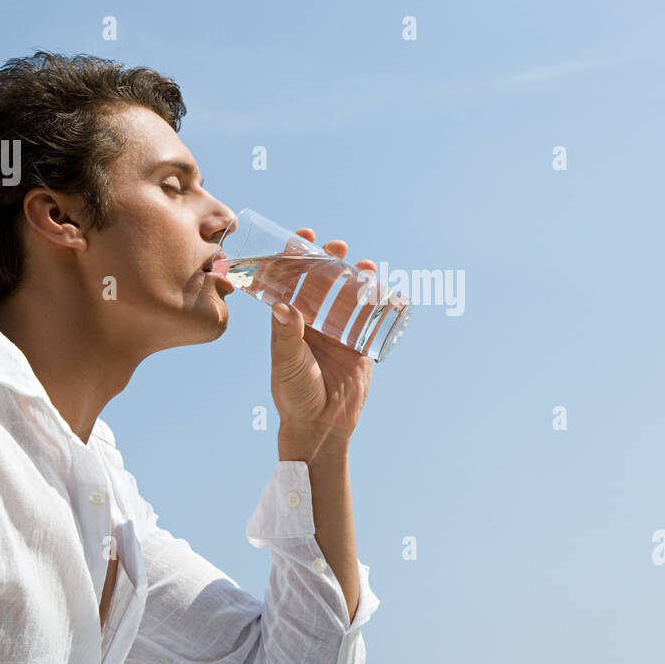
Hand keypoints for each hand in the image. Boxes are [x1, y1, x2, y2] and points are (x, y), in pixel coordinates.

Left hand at [269, 228, 377, 458]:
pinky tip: (382, 286)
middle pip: (322, 282)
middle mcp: (314, 321)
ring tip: (364, 263)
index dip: (294, 258)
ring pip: (348, 295)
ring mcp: (339, 331)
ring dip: (356, 276)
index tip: (301, 237)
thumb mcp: (287, 365)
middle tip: (336, 247)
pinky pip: (370, 317)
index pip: (290, 281)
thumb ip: (286, 338)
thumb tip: (282, 306)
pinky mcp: (361, 344)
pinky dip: (377, 300)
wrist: (322, 426)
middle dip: (329, 261)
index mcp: (290, 321)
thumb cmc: (295, 396)